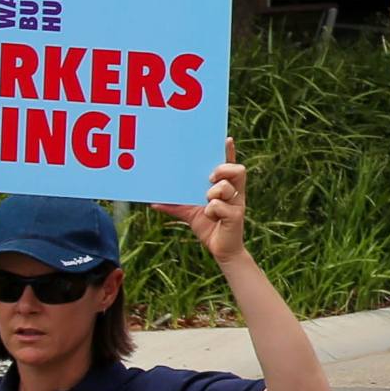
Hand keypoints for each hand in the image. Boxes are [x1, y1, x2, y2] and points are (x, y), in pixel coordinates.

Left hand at [169, 139, 250, 264]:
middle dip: (223, 169)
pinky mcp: (236, 217)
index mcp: (226, 188)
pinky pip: (220, 206)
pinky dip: (211, 210)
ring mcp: (237, 204)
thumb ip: (174, 206)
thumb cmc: (209, 227)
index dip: (229, 152)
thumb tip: (152, 202)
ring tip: (207, 199)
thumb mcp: (188, 213)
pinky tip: (211, 216)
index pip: (230, 166)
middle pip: (238, 170)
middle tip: (210, 177)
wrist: (221, 250)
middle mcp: (234, 193)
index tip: (226, 140)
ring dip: (214, 191)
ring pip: (228, 187)